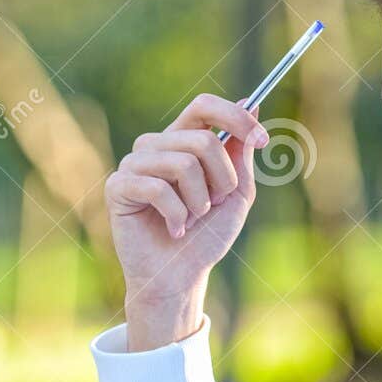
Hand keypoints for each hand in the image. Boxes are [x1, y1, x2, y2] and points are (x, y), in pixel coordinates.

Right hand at [105, 95, 267, 350]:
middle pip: (202, 140)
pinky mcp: (118, 186)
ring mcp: (134, 164)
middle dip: (222, 179)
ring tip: (192, 219)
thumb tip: (253, 104)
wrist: (180, 278)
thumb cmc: (206, 237)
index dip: (236, 117)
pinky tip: (174, 230)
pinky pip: (158, 188)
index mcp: (181, 140)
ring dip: (199, 201)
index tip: (263, 140)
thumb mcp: (236, 194)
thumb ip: (241, 154)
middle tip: (213, 206)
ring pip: (183, 164)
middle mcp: (155, 145)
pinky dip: (177, 215)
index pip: (204, 107)